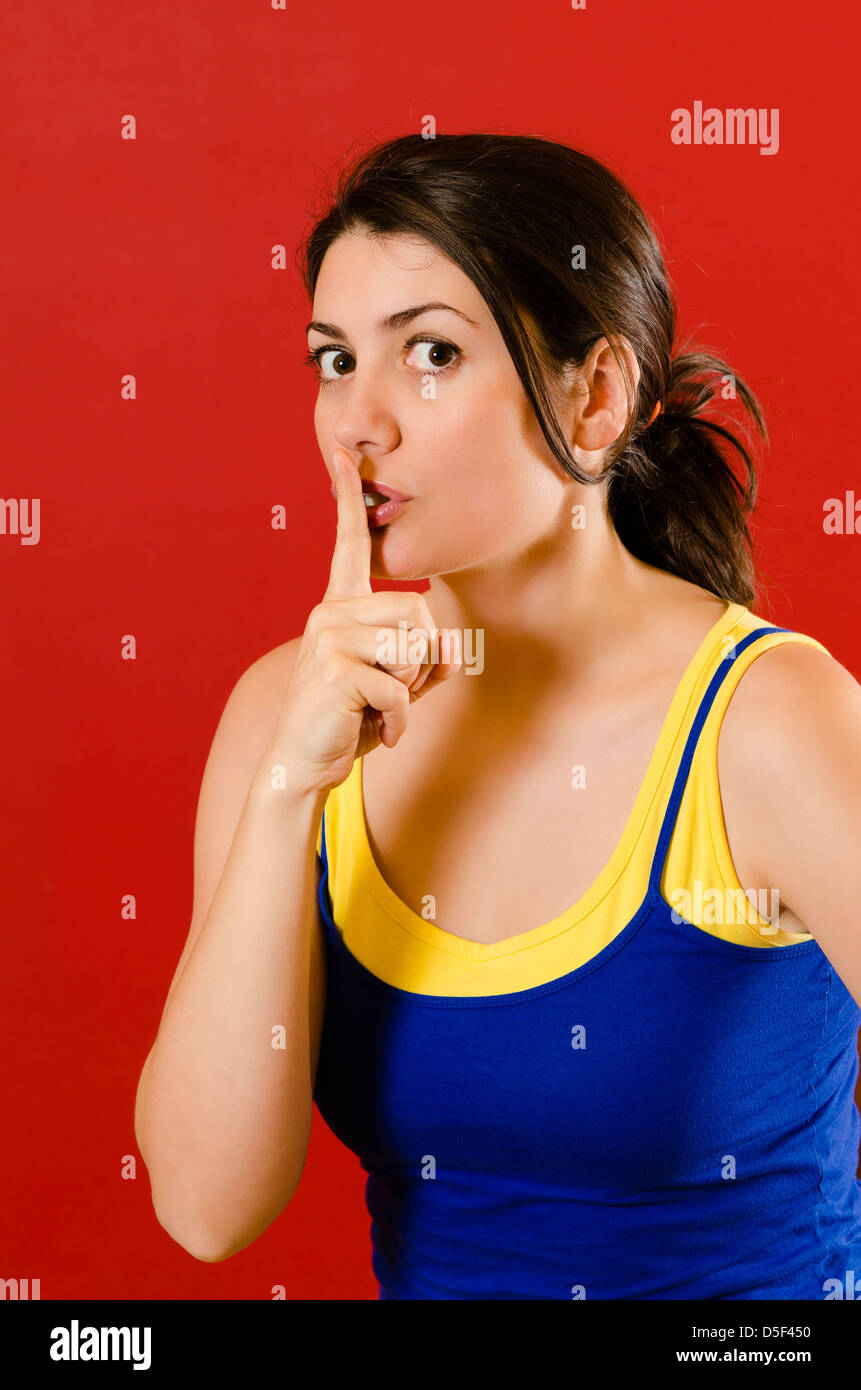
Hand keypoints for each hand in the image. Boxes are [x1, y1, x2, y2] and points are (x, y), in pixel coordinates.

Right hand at [261, 447, 460, 795]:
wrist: (303, 765)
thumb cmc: (352, 720)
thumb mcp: (397, 686)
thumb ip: (428, 660)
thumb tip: (454, 648)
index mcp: (340, 607)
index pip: (349, 546)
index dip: (348, 501)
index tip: (341, 456)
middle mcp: (330, 613)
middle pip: (418, 614)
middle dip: (426, 663)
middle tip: (400, 693)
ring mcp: (328, 639)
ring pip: (412, 651)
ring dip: (412, 693)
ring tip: (382, 710)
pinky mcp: (333, 670)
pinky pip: (399, 689)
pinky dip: (399, 721)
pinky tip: (377, 732)